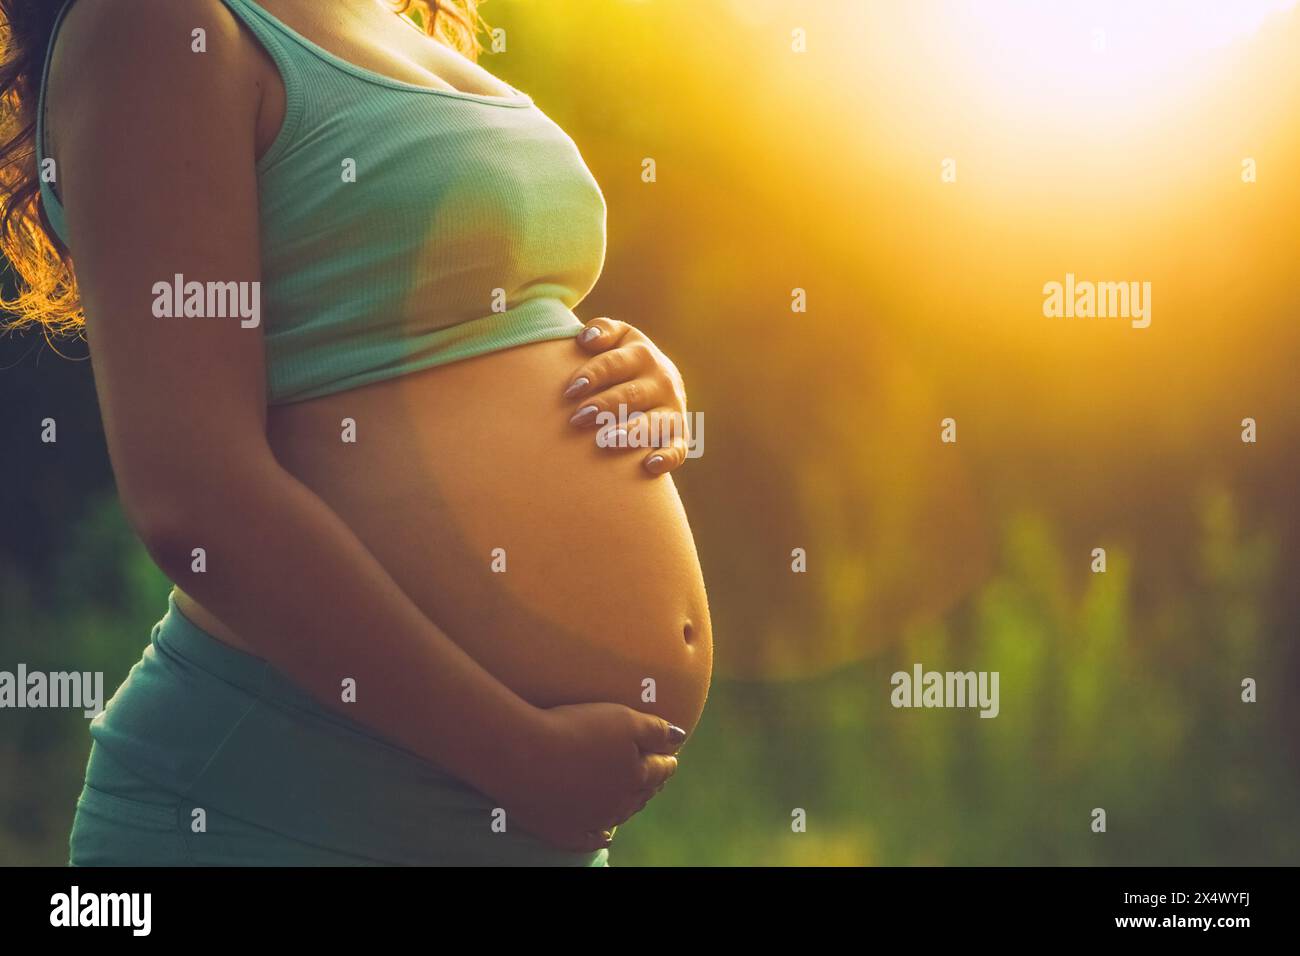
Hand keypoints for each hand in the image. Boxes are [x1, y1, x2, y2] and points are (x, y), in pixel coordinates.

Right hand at [493, 702, 685, 852]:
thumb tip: (680, 737)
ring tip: (636, 798)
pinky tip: (606, 836)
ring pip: (619, 815)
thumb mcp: (623, 718)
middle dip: (651, 783)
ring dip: (630, 805)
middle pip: (642, 793)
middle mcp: (618, 802)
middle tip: (655, 776)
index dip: (666, 761)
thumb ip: (655, 729)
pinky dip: (600, 837)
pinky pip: (588, 839)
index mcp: (635, 774)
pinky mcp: (564, 831)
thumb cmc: (574, 729)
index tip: (670, 757)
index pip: (659, 769)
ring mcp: (591, 820)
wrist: (523, 756)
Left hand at [563, 317, 691, 474]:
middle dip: (604, 406)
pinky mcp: (679, 435)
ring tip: (605, 441)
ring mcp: (672, 409)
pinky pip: (678, 449)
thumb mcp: (618, 338)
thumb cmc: (623, 361)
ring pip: (654, 423)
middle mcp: (662, 381)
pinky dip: (667, 457)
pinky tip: (648, 465)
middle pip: (632, 394)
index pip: (615, 363)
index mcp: (643, 355)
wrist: (659, 382)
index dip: (593, 375)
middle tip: (577, 418)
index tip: (570, 390)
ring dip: (630, 432)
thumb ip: (603, 330)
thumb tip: (586, 339)